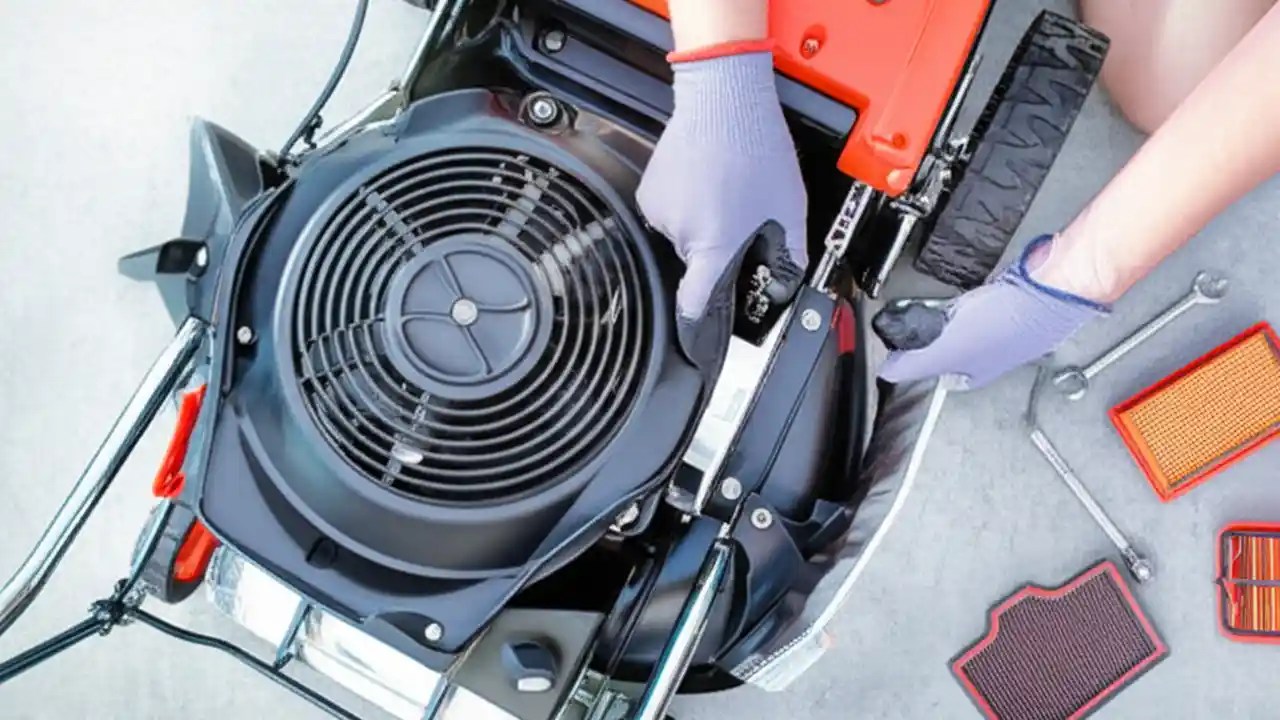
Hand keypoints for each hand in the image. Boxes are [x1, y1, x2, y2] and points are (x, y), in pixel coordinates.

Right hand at [637, 49, 807, 319]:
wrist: (723, 98)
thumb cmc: (756, 147)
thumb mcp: (789, 207)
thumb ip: (790, 253)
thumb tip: (790, 284)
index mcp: (714, 245)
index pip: (695, 304)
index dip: (699, 328)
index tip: (699, 343)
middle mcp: (681, 234)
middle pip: (697, 264)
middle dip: (717, 250)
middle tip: (739, 220)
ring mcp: (661, 212)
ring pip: (684, 237)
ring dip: (703, 224)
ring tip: (724, 192)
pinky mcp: (649, 192)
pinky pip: (671, 213)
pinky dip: (688, 204)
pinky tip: (706, 182)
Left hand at [877, 236, 1109, 389]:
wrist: (1053, 283)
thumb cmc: (1014, 321)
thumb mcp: (950, 347)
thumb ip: (917, 361)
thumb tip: (888, 372)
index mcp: (976, 371)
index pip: (939, 376)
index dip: (916, 366)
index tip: (897, 352)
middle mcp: (990, 351)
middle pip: (949, 348)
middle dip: (928, 336)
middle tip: (909, 322)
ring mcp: (1001, 323)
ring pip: (961, 323)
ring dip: (943, 315)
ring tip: (924, 305)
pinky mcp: (1008, 296)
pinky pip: (975, 299)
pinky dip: (962, 296)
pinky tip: (956, 289)